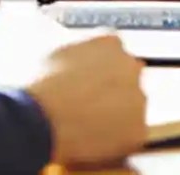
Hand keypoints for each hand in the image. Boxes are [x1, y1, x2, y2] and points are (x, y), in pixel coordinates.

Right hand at [25, 32, 147, 167]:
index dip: (99, 66)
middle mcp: (131, 66)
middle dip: (112, 87)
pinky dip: (117, 138)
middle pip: (127, 76)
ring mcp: (138, 98)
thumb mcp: (52, 49)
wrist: (42, 117)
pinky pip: (131, 133)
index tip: (88, 77)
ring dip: (116, 113)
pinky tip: (93, 137)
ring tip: (85, 121)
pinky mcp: (137, 129)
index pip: (114, 50)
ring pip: (131, 106)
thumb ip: (73, 46)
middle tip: (87, 100)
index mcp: (110, 42)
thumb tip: (70, 48)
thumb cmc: (41, 83)